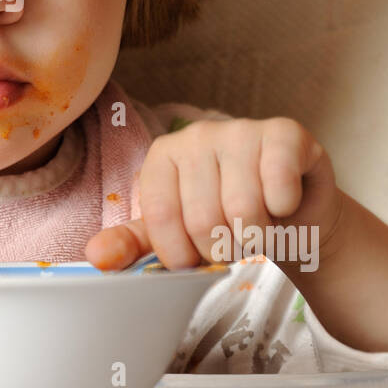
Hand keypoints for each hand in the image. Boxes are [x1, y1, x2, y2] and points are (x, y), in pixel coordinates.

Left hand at [85, 117, 343, 271]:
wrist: (292, 215)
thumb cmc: (228, 222)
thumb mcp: (175, 236)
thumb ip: (133, 244)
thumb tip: (96, 257)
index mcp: (162, 156)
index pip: (162, 217)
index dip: (183, 254)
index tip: (197, 257)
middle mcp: (197, 135)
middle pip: (203, 218)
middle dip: (223, 249)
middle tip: (235, 242)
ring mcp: (241, 129)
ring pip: (243, 208)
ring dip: (256, 236)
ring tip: (258, 227)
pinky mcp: (285, 134)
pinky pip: (279, 187)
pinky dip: (284, 211)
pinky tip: (283, 205)